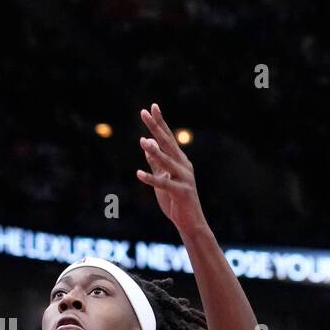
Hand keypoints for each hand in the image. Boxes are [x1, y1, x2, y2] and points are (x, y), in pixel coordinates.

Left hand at [136, 104, 207, 236]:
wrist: (190, 222)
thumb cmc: (176, 200)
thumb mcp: (163, 178)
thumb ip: (155, 162)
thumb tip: (147, 143)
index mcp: (180, 160)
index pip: (168, 138)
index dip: (159, 123)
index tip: (151, 107)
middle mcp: (184, 165)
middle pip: (168, 143)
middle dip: (156, 128)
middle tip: (144, 113)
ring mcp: (184, 179)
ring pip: (167, 162)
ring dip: (155, 151)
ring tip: (142, 141)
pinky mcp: (181, 193)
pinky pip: (164, 184)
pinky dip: (151, 179)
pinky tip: (138, 173)